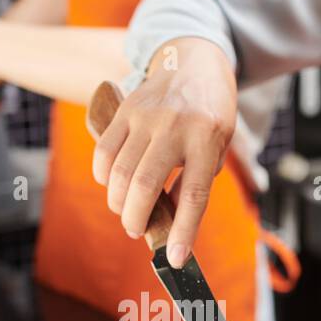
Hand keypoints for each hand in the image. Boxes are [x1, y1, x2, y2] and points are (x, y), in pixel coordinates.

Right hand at [92, 37, 236, 266]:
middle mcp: (175, 127)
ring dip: (117, 202)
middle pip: (145, 185)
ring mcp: (146, 117)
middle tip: (136, 229)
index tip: (176, 259)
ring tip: (125, 210)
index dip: (184, 231)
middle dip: (135, 219)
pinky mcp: (124, 110)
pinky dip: (102, 177)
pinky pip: (104, 152)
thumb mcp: (218, 146)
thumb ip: (195, 181)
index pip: (194, 195)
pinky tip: (110, 184)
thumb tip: (169, 219)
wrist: (193, 61)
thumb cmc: (209, 113)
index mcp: (207, 139)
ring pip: (119, 172)